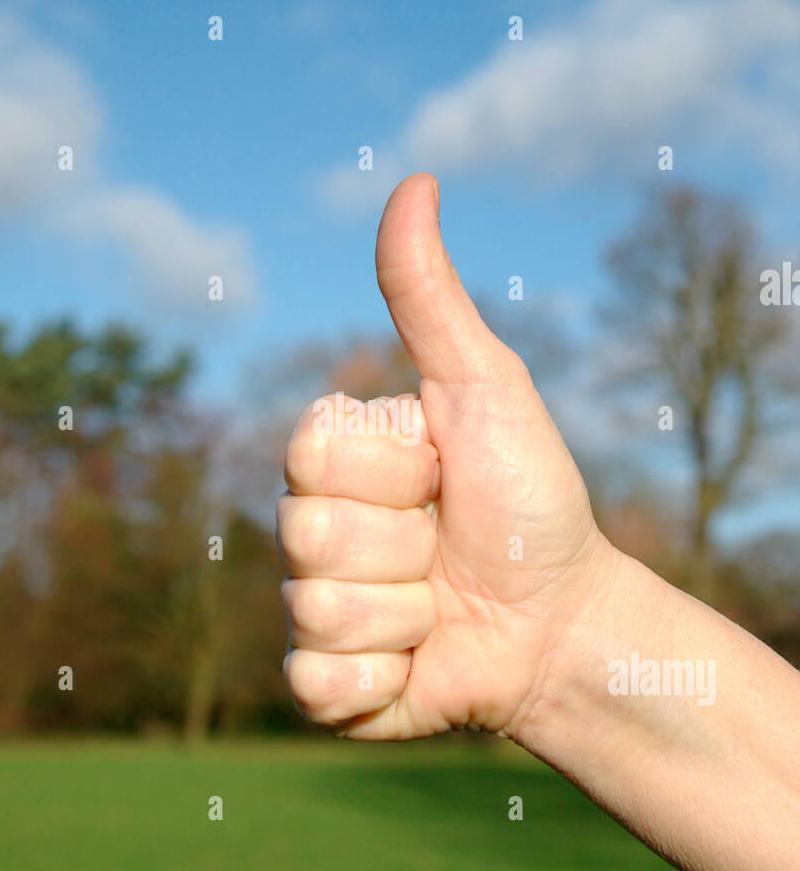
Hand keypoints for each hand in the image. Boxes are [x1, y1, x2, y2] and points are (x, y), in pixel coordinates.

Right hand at [277, 172, 614, 739]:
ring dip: (409, 611)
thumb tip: (414, 181)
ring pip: (319, 610)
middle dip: (407, 543)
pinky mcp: (326, 688)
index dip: (395, 469)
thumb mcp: (486, 389)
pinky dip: (383, 683)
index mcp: (331, 461)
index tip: (443, 473)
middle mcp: (307, 531)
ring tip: (443, 603)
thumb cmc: (529, 499)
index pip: (310, 453)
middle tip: (447, 544)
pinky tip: (422, 662)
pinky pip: (315, 686)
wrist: (564, 619)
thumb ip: (430, 299)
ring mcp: (311, 610)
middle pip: (306, 535)